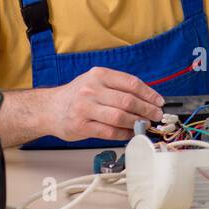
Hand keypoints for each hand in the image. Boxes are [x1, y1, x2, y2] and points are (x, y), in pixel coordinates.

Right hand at [49, 67, 164, 142]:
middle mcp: (92, 89)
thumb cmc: (77, 95)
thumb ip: (118, 87)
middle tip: (156, 116)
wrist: (50, 108)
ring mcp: (85, 108)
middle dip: (147, 110)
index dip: (149, 94)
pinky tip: (129, 133)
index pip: (131, 83)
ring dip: (137, 123)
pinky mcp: (81, 126)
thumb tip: (147, 99)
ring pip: (120, 117)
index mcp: (99, 75)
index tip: (159, 102)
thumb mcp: (95, 81)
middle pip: (128, 101)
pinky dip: (124, 134)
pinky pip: (109, 132)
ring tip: (145, 125)